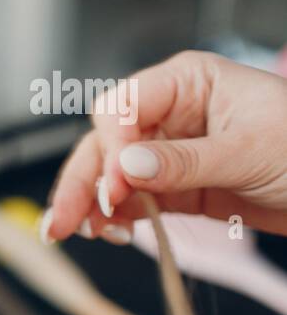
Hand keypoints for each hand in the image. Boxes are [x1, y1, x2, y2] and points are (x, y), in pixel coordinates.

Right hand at [46, 51, 286, 240]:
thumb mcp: (251, 150)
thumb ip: (183, 160)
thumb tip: (126, 167)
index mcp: (188, 82)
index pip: (124, 106)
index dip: (113, 145)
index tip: (117, 184)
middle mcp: (171, 112)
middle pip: (106, 143)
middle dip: (83, 181)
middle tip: (63, 220)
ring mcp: (170, 152)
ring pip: (111, 174)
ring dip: (91, 203)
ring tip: (78, 232)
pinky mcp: (176, 188)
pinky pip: (133, 200)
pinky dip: (116, 218)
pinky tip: (110, 233)